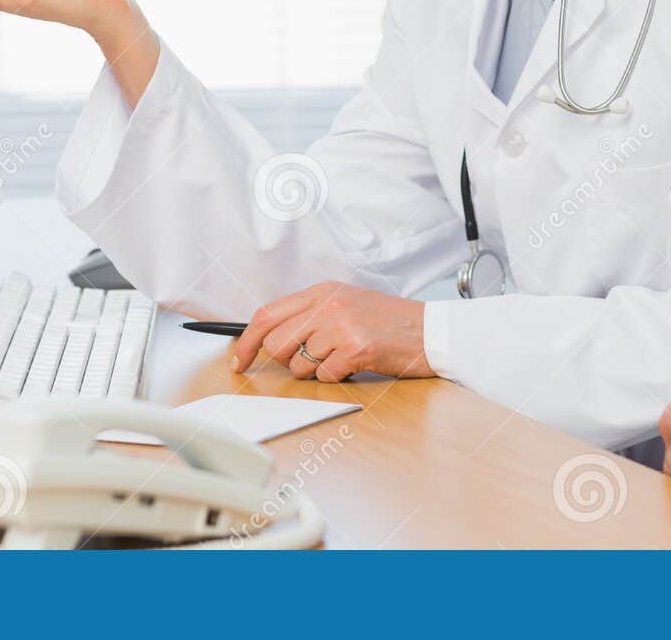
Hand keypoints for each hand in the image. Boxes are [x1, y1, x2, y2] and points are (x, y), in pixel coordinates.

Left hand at [232, 282, 432, 382]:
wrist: (431, 330)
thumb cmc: (389, 322)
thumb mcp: (346, 305)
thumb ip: (311, 316)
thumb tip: (271, 339)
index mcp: (322, 292)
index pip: (267, 314)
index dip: (248, 342)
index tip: (240, 361)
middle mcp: (328, 305)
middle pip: (276, 343)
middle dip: (287, 361)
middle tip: (313, 360)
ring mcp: (341, 326)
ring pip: (299, 365)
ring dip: (316, 371)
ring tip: (343, 357)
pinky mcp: (356, 348)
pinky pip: (326, 377)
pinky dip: (338, 378)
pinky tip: (357, 364)